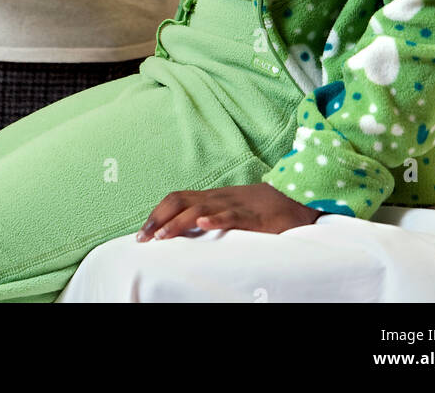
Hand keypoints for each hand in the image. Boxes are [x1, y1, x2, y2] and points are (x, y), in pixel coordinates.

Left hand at [136, 182, 321, 240]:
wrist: (293, 196)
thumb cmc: (260, 207)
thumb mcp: (229, 210)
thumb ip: (210, 216)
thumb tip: (187, 229)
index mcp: (210, 197)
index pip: (176, 199)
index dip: (157, 213)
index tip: (142, 232)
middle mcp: (217, 198)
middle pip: (180, 201)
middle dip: (159, 218)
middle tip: (143, 238)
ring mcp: (233, 204)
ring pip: (200, 209)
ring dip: (178, 222)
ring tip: (162, 236)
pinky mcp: (251, 215)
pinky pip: (231, 215)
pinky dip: (216, 218)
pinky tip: (204, 223)